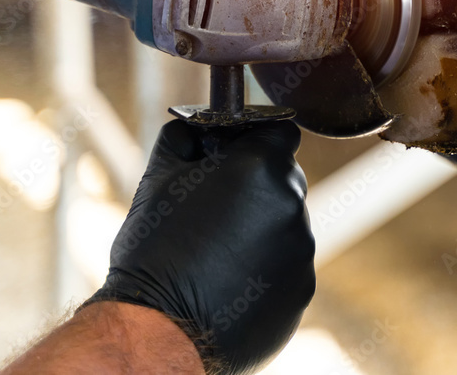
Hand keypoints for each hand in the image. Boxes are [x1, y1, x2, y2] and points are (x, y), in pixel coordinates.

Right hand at [86, 118, 314, 373]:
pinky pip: (288, 264)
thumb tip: (196, 126)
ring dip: (262, 226)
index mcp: (262, 167)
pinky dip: (267, 266)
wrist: (159, 329)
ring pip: (287, 222)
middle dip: (258, 183)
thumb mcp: (158, 179)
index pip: (279, 131)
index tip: (234, 154)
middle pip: (285, 177)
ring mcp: (302, 249)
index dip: (256, 139)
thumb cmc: (154, 249)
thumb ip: (185, 138)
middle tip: (217, 205)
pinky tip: (230, 279)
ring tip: (218, 250)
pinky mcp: (302, 289)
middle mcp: (292, 203)